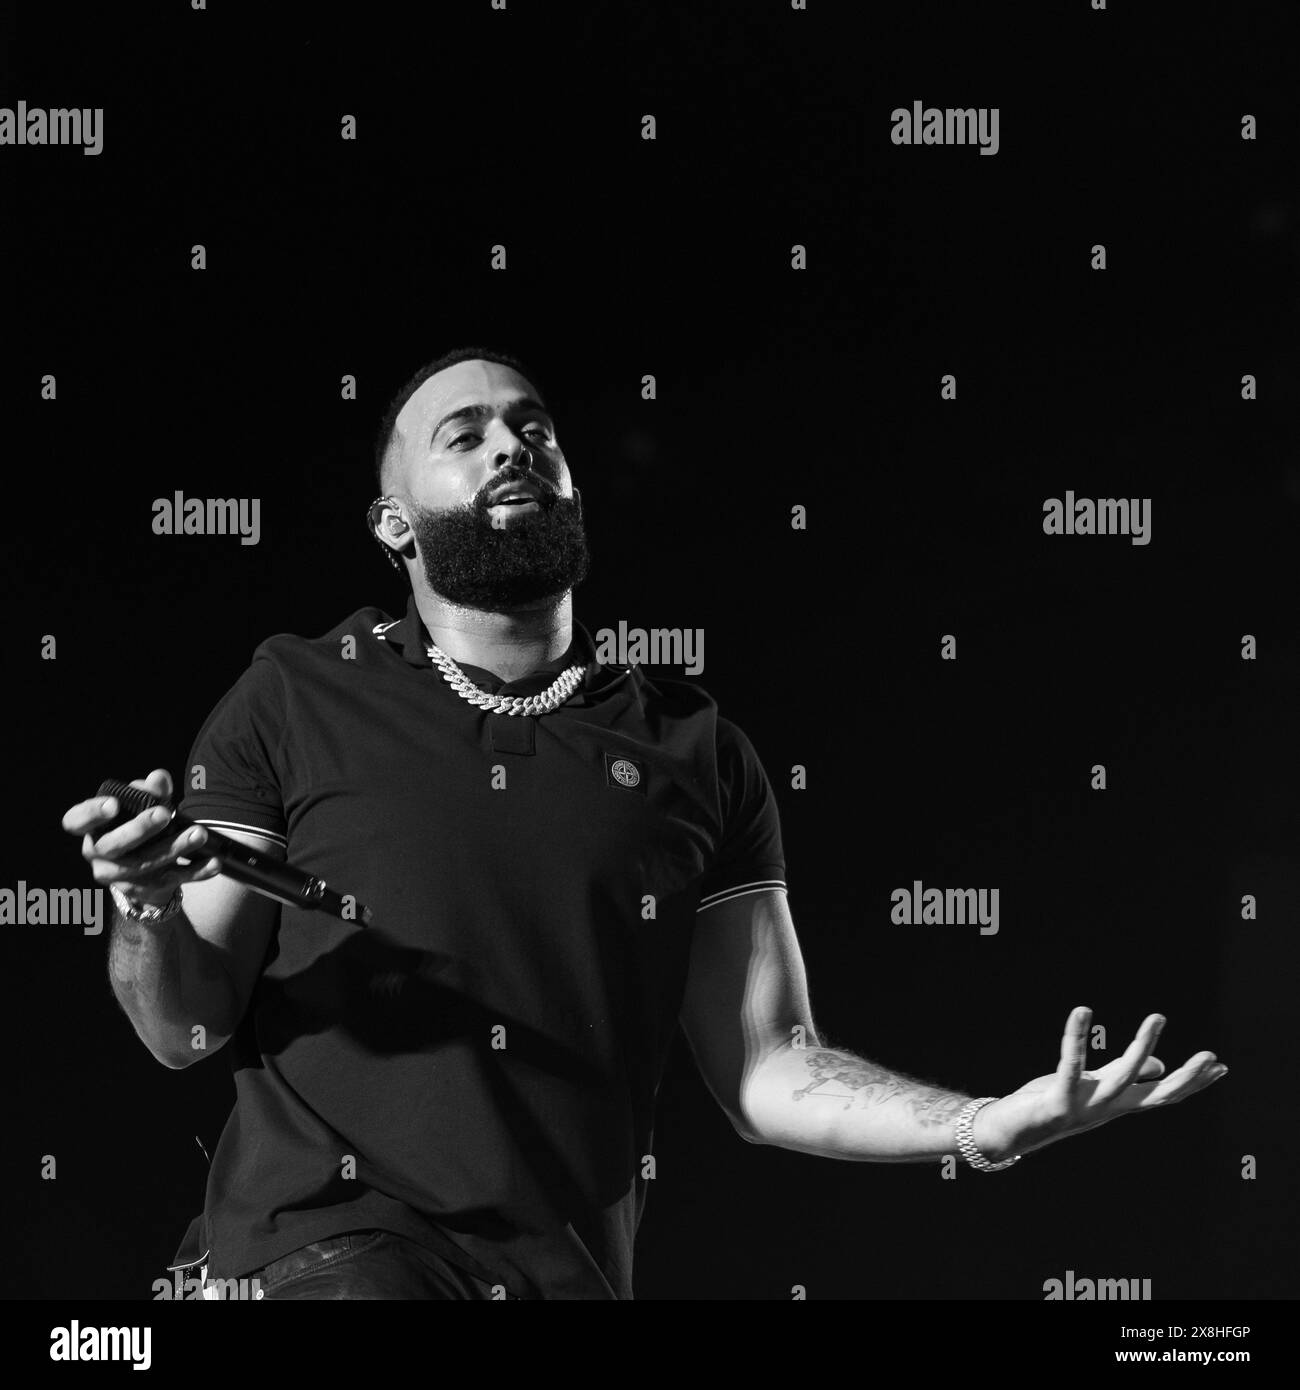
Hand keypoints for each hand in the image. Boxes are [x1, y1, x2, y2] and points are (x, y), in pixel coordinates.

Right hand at [62, 768, 221, 909]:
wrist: (149, 871)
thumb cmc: (142, 825)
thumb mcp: (145, 806)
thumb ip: (151, 792)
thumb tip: (158, 778)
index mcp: (92, 829)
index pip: (75, 821)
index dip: (91, 813)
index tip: (114, 804)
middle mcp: (99, 854)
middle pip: (112, 846)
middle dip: (139, 830)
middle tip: (165, 813)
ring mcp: (119, 876)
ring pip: (143, 866)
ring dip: (173, 849)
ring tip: (199, 833)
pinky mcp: (145, 890)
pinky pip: (171, 882)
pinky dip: (195, 872)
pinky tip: (213, 861)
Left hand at [972, 1007, 1227, 1161]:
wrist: (1008, 1131)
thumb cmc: (1050, 1102)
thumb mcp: (1092, 1086)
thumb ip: (1123, 1076)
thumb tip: (1159, 1066)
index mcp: (1117, 1102)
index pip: (1163, 1095)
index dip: (1192, 1082)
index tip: (1220, 1066)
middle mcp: (1106, 1108)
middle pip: (1156, 1096)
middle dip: (1186, 1079)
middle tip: (1210, 1055)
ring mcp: (1084, 1107)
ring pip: (1122, 1078)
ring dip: (1141, 1047)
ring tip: (1158, 1017)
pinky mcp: (1057, 1101)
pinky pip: (1070, 1065)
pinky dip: (1076, 1037)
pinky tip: (1082, 1012)